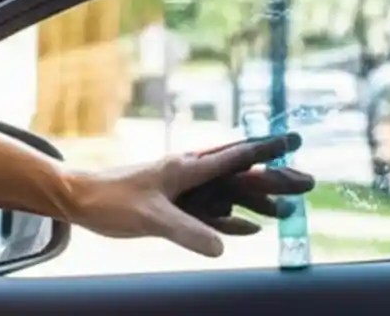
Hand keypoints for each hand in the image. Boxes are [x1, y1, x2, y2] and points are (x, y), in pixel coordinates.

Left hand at [63, 132, 314, 256]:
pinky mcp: (177, 205)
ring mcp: (186, 190)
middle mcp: (193, 174)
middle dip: (276, 178)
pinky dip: (235, 219)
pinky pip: (215, 213)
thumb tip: (222, 248)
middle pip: (243, 176)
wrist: (81, 198)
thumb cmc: (112, 200)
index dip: (268, 150)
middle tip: (308, 181)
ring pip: (232, 194)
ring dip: (260, 202)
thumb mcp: (151, 218)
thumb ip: (188, 232)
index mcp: (189, 168)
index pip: (238, 157)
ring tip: (288, 209)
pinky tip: (252, 228)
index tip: (295, 141)